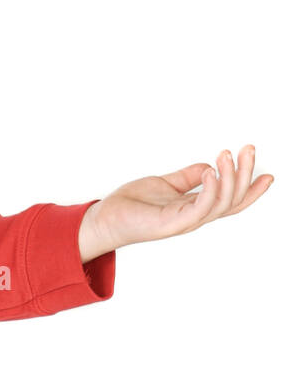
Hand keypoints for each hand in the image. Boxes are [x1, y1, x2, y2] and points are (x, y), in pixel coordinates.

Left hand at [78, 146, 273, 260]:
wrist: (105, 219)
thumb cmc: (132, 204)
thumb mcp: (166, 184)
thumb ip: (188, 177)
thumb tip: (208, 166)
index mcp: (195, 208)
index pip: (231, 201)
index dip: (251, 189)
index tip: (268, 174)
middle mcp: (194, 217)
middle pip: (232, 201)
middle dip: (245, 175)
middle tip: (248, 149)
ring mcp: (185, 222)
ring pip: (221, 203)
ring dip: (229, 178)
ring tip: (227, 155)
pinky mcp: (172, 223)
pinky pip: (199, 208)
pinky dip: (209, 189)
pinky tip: (210, 170)